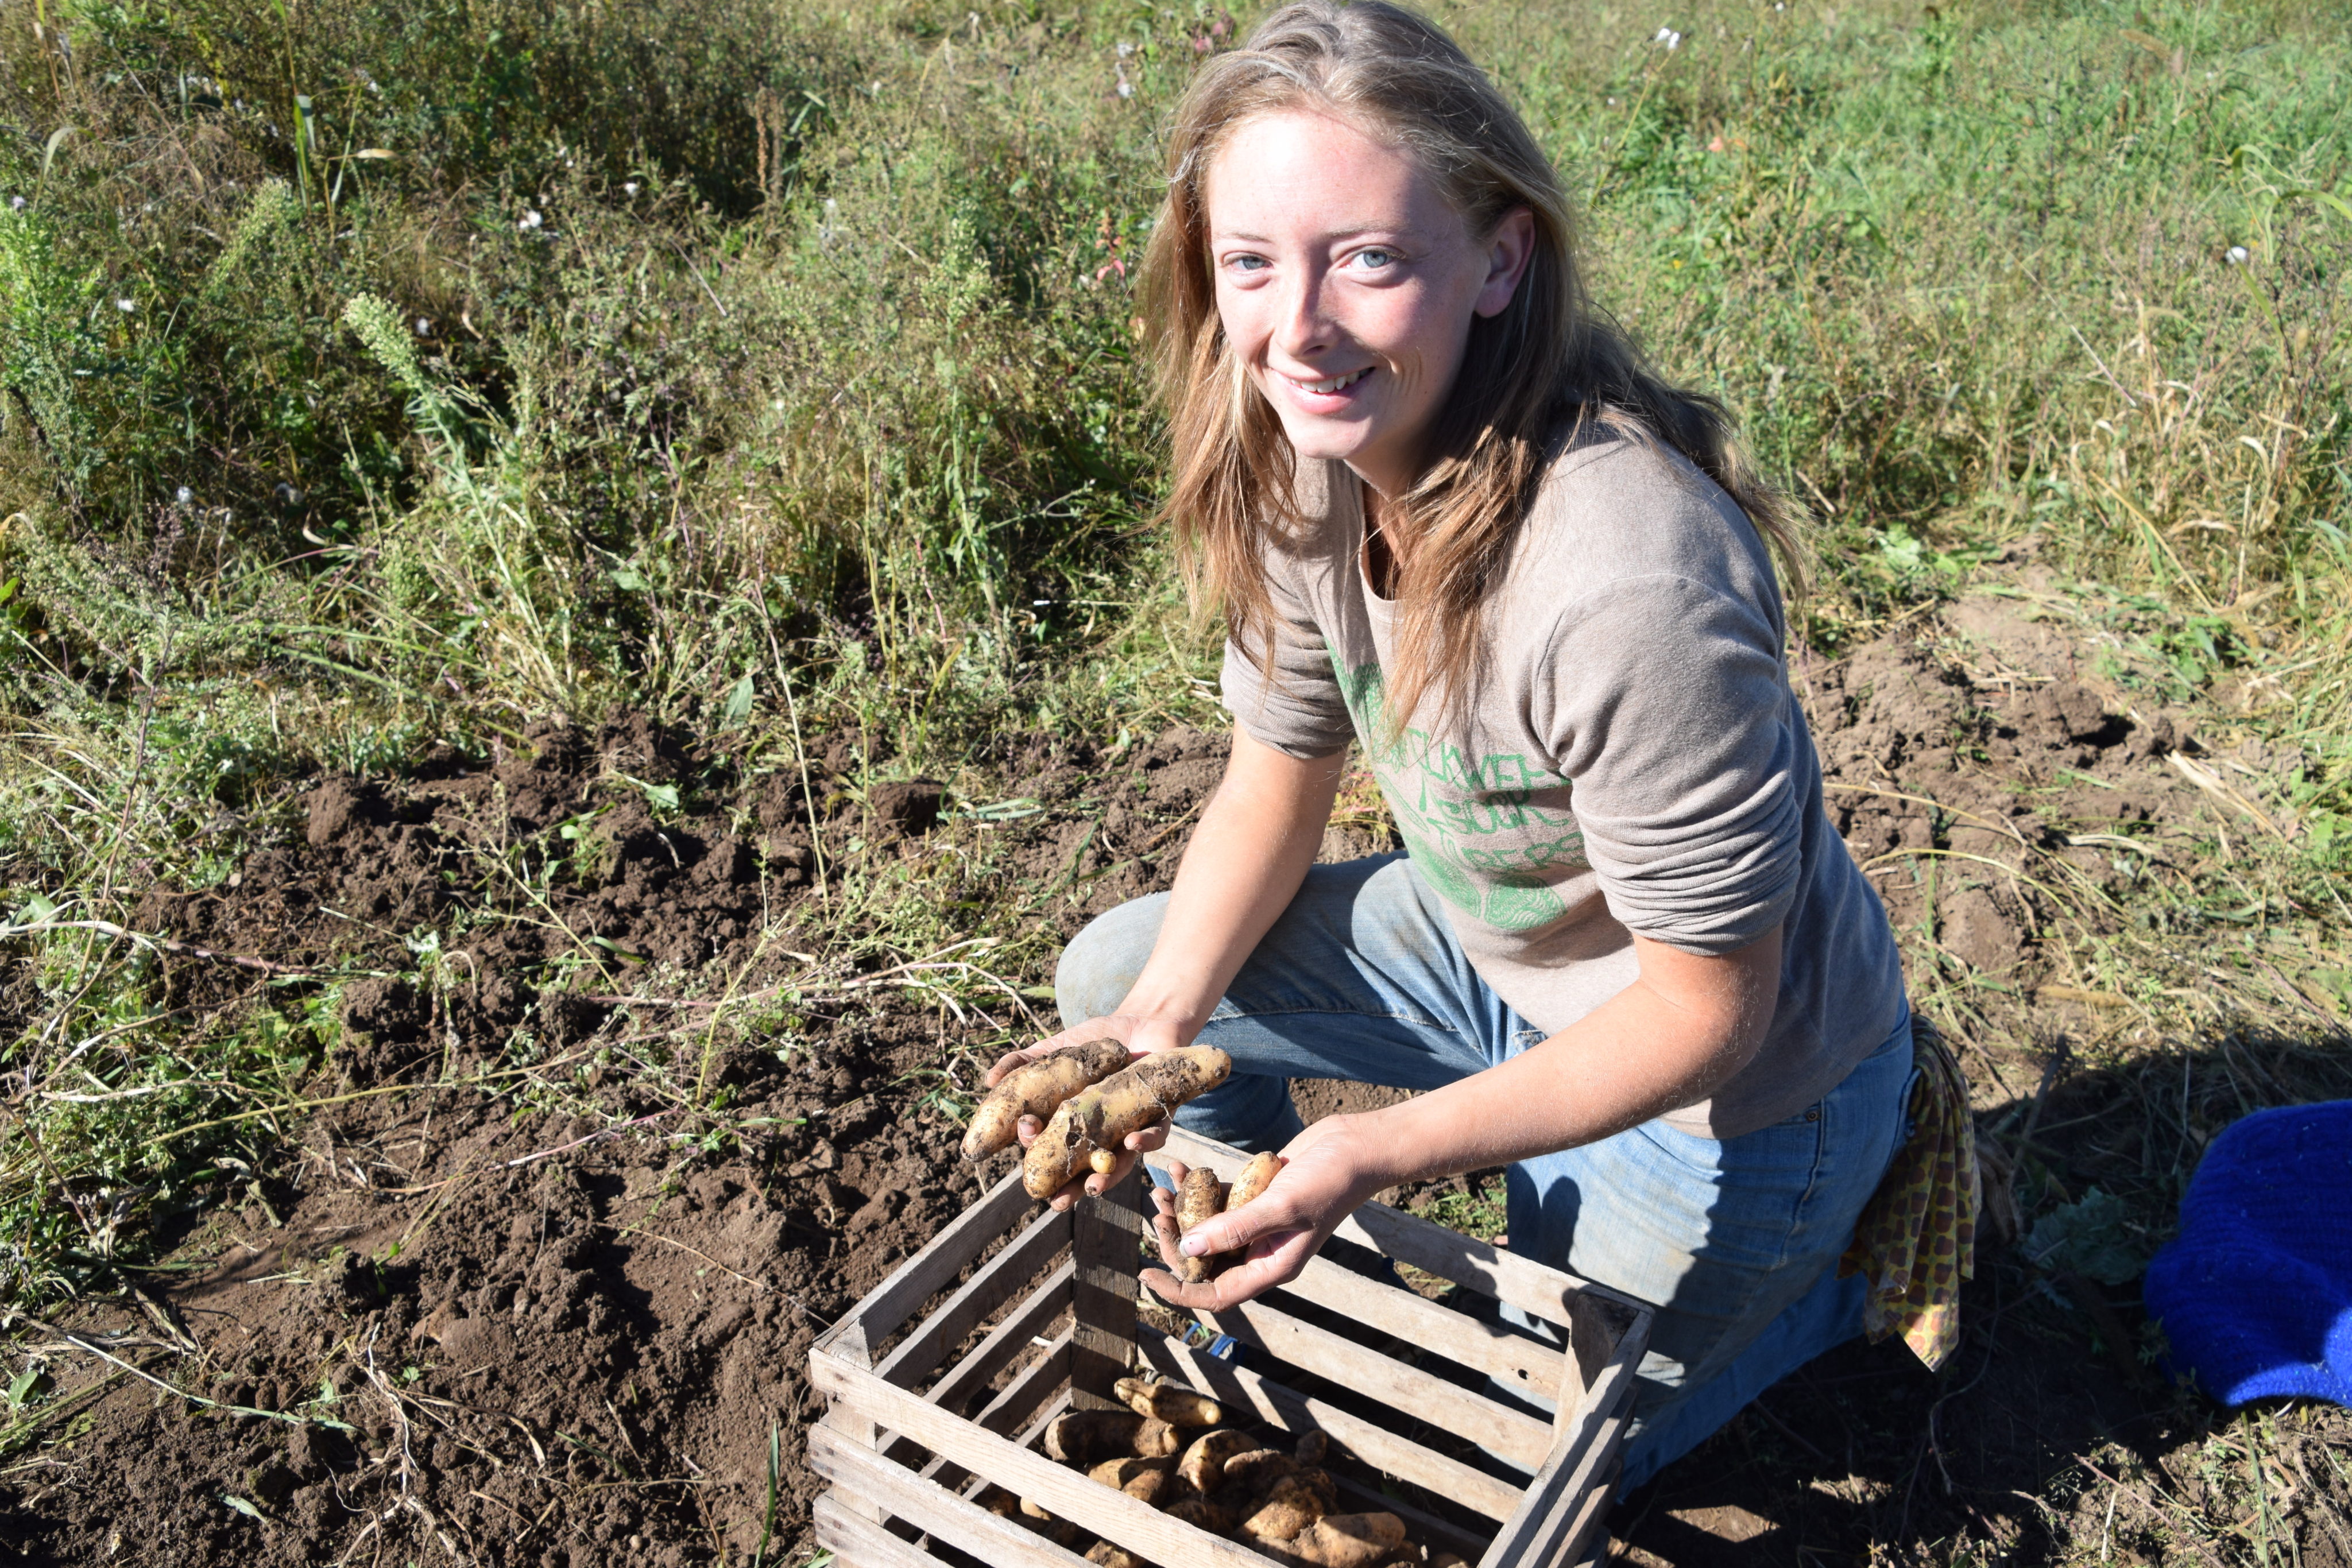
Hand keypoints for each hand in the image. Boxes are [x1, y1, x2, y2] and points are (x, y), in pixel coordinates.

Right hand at [988, 1012, 1194, 1211]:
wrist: (1142, 1021)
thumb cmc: (1096, 1040)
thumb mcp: (1056, 1050)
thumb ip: (1023, 1062)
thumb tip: (988, 1081)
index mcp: (1071, 1124)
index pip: (1050, 1147)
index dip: (1037, 1149)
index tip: (1027, 1134)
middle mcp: (1100, 1135)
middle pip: (1081, 1171)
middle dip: (1070, 1190)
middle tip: (1058, 1203)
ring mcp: (1129, 1128)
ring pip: (1119, 1164)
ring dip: (1107, 1179)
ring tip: (1095, 1187)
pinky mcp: (1160, 1117)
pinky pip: (1156, 1136)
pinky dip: (1146, 1141)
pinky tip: (1132, 1142)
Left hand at [1138, 1115, 1389, 1311]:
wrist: (1357, 1147)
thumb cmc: (1329, 1181)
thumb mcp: (1281, 1206)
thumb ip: (1236, 1227)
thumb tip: (1189, 1246)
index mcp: (1271, 1267)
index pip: (1216, 1294)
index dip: (1179, 1289)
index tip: (1145, 1274)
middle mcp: (1263, 1251)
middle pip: (1207, 1262)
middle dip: (1175, 1242)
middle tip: (1154, 1216)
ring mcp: (1261, 1224)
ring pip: (1210, 1229)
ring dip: (1181, 1213)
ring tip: (1158, 1191)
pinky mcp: (1259, 1197)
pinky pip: (1220, 1200)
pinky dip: (1198, 1188)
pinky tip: (1179, 1169)